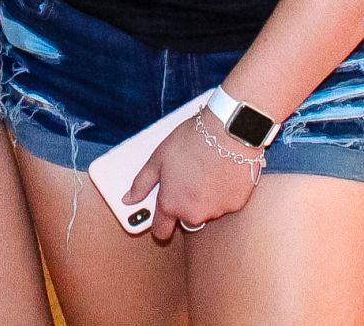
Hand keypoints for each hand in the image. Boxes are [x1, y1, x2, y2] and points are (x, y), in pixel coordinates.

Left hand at [125, 111, 261, 239]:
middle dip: (185, 205)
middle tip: (187, 180)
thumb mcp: (158, 158)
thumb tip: (127, 199)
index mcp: (170, 205)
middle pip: (186, 219)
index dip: (159, 224)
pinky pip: (225, 204)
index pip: (161, 231)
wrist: (228, 132)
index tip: (161, 217)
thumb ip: (141, 183)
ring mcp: (216, 211)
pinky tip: (221, 172)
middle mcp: (193, 214)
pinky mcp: (235, 204)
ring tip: (206, 170)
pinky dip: (223, 193)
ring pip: (207, 211)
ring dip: (205, 198)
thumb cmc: (191, 142)